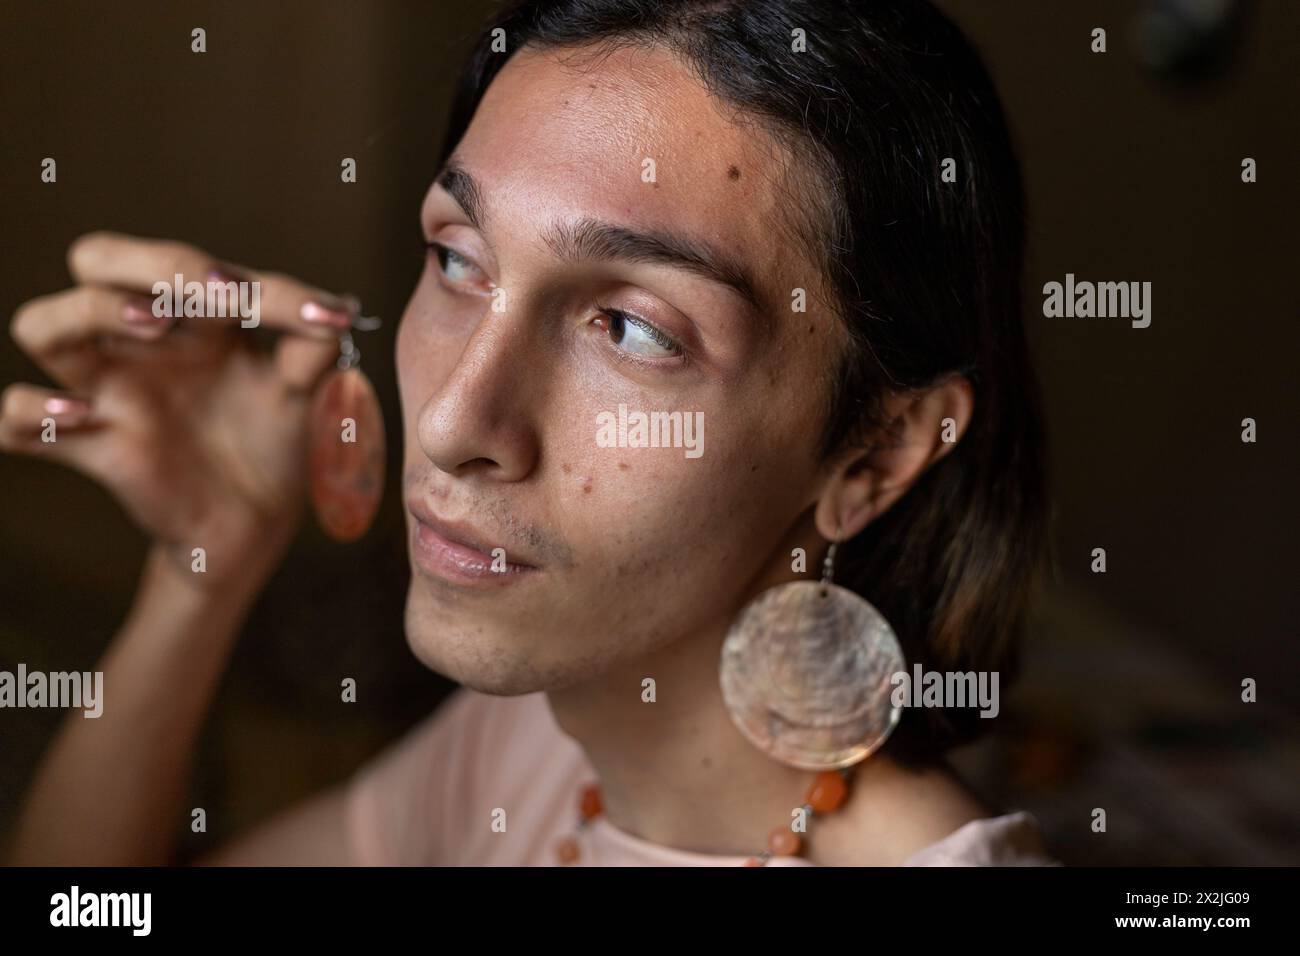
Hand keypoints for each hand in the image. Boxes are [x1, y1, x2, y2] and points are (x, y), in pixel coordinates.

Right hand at [2, 232, 357, 588]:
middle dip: (147, 263)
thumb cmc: (273, 439)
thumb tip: (337, 312)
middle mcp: (140, 339)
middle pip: (97, 260)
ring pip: (41, 324)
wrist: (259, 519)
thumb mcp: (305, 391)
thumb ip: (314, 348)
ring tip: (156, 327)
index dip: (249, 280)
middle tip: (214, 294)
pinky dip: (33, 412)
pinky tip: (81, 414)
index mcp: (194, 313)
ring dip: (89, 312)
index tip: (320, 317)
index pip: (189, 263)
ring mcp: (108, 389)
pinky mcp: (93, 447)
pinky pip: (17, 421)